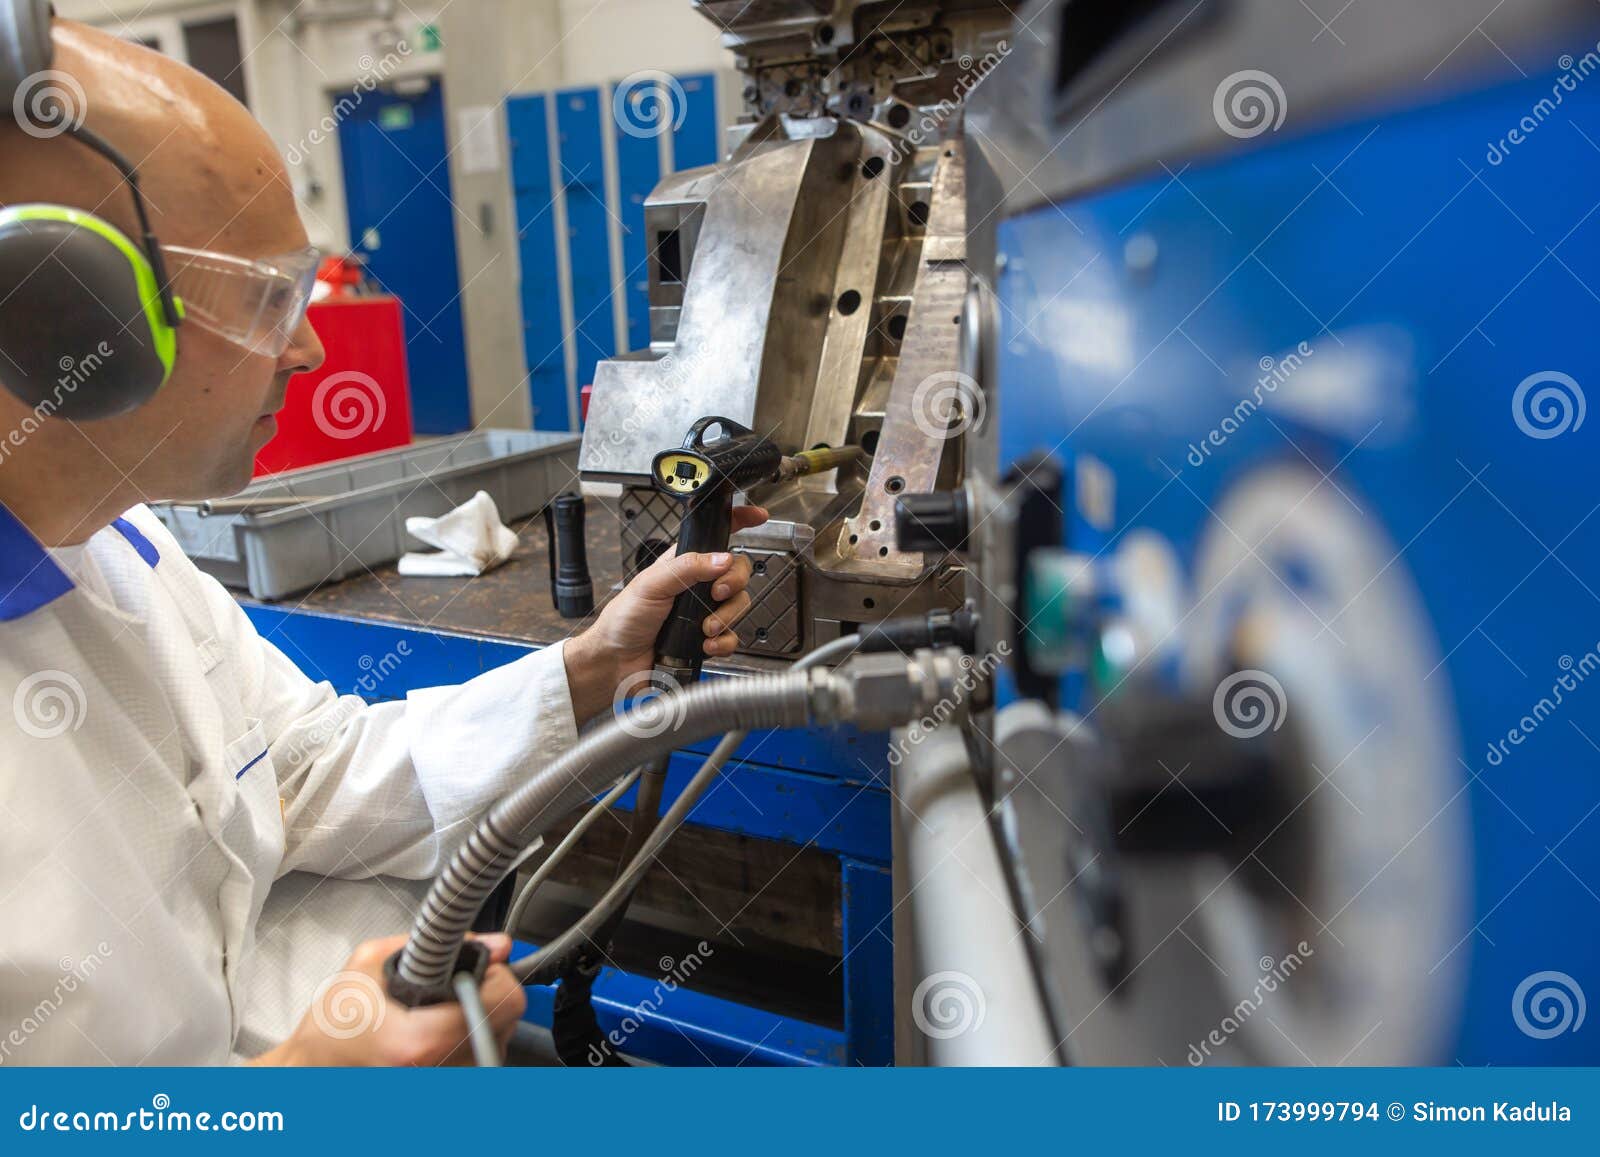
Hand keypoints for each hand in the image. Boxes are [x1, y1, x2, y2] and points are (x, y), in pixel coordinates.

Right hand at [255, 934, 525, 1066]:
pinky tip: (444, 1035)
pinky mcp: (441, 1096)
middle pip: (506, 1025)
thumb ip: (440, 946)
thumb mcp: (371, 961)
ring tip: (445, 1013)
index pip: (503, 1003)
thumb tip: (496, 944)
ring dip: (483, 1023)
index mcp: (416, 1042)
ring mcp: (440, 1091)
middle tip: (458, 988)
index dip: (497, 976)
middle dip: (490, 998)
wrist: (308, 1069)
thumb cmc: (331, 1022)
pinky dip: (471, 1046)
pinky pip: (478, 1066)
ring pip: (497, 1047)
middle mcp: (434, 1074)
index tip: (481, 968)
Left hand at [563, 505, 767, 721]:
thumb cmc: (624, 619)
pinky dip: (723, 642)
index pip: (715, 536)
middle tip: (716, 593)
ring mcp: (704, 613)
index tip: (757, 516)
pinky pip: (732, 638)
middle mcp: (698, 586)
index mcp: (683, 565)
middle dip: (733, 582)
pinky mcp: (708, 640)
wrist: (617, 662)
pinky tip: (706, 645)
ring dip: (725, 617)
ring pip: (739, 606)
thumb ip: (687, 567)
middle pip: (737, 572)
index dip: (738, 522)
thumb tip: (722, 559)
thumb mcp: (651, 584)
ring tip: (705, 627)